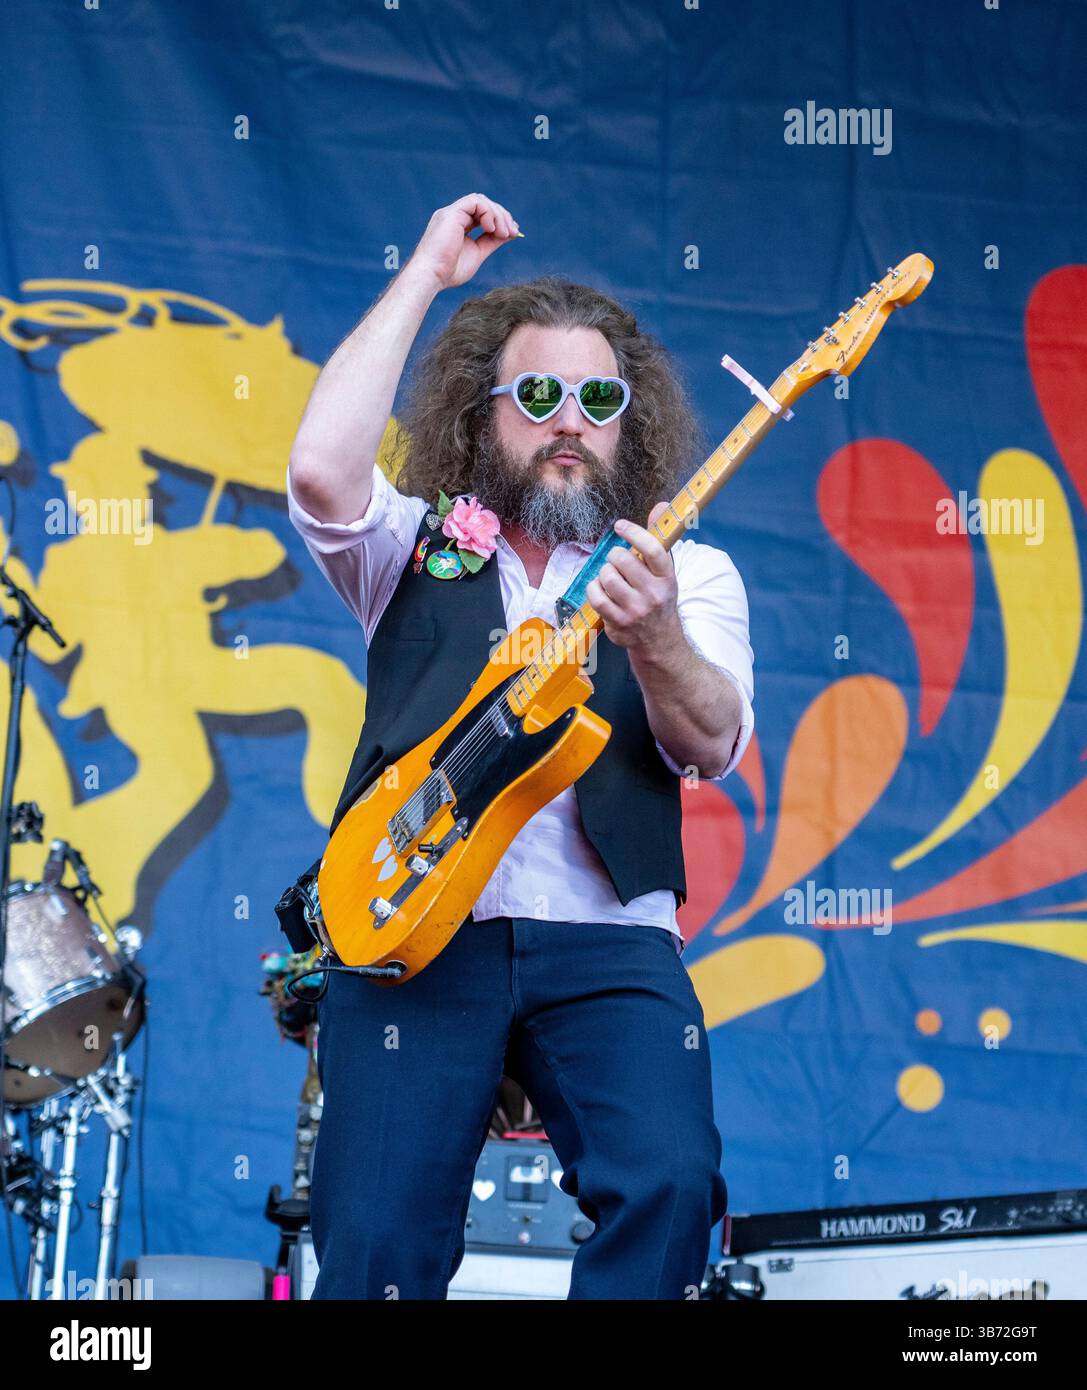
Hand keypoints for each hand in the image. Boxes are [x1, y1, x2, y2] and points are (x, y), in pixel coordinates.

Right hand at [406, 193, 520, 291]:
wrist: (431, 276)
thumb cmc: (449, 271)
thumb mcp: (478, 253)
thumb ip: (491, 241)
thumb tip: (510, 233)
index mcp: (457, 225)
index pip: (482, 214)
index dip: (499, 220)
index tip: (513, 233)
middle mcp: (453, 216)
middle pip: (483, 205)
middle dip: (502, 216)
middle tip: (513, 232)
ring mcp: (451, 213)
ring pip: (481, 200)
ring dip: (497, 215)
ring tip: (503, 233)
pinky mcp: (451, 213)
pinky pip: (475, 201)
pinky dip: (488, 212)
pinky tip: (491, 228)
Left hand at [585, 503, 682, 655]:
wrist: (659, 641)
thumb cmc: (658, 598)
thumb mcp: (665, 572)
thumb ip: (658, 539)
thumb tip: (660, 506)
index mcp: (667, 578)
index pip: (652, 549)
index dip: (633, 532)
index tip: (620, 525)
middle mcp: (653, 594)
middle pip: (623, 560)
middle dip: (615, 556)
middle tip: (617, 561)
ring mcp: (635, 610)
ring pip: (607, 576)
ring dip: (604, 573)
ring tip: (611, 577)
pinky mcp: (618, 623)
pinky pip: (596, 595)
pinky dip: (594, 588)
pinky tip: (601, 590)